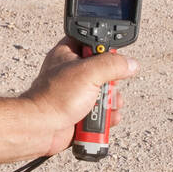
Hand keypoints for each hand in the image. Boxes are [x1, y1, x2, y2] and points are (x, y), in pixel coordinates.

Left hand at [20, 37, 138, 155]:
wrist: (41, 129)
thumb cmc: (55, 97)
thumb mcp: (89, 72)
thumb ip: (113, 64)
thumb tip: (131, 63)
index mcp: (68, 54)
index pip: (90, 42)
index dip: (103, 47)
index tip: (112, 56)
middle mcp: (73, 73)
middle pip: (104, 71)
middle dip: (112, 82)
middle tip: (106, 86)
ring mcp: (77, 94)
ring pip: (105, 94)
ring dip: (112, 102)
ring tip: (108, 106)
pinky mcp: (81, 113)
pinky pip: (102, 113)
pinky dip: (107, 117)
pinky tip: (107, 119)